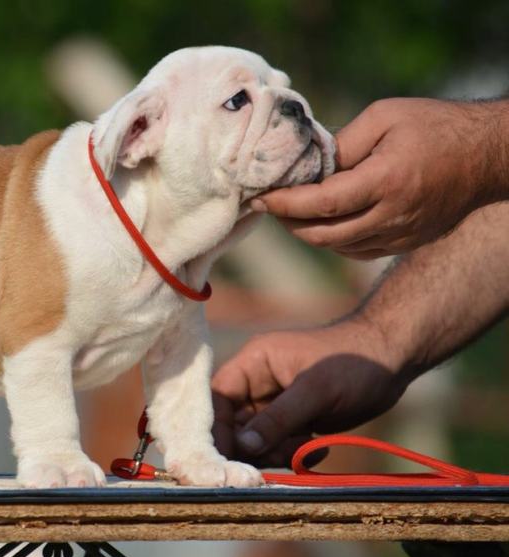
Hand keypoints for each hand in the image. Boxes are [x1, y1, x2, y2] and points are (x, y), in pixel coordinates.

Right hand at [211, 319, 413, 467]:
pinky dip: (293, 453)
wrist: (393, 361)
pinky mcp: (292, 420)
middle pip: (234, 425)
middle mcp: (257, 384)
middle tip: (280, 455)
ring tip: (306, 447)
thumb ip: (277, 419)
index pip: (217, 399)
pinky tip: (318, 448)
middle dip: (254, 446)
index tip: (220, 459)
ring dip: (277, 452)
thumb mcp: (314, 390)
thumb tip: (242, 447)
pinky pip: (278, 445)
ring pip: (256, 441)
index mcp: (253, 364)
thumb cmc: (353, 364)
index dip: (216, 428)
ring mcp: (274, 404)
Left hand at [254, 98, 505, 257]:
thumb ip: (343, 143)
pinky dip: (332, 240)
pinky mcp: (405, 243)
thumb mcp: (385, 116)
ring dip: (307, 232)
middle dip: (288, 222)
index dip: (285, 204)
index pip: (323, 203)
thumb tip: (307, 164)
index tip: (260, 197)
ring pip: (338, 247)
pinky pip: (357, 251)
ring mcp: (401, 234)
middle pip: (324, 234)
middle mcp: (393, 215)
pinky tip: (320, 222)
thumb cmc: (434, 126)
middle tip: (268, 205)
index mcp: (387, 180)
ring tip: (288, 212)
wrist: (486, 156)